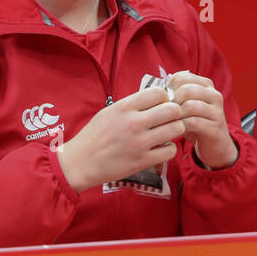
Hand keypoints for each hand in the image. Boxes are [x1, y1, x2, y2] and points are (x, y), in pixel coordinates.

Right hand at [57, 88, 182, 193]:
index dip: (164, 97)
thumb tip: (157, 97)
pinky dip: (169, 149)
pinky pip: (171, 150)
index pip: (159, 92)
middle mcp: (133, 123)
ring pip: (176, 129)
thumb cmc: (95, 136)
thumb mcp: (109, 112)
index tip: (161, 104)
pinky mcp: (143, 160)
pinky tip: (160, 148)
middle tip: (169, 119)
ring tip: (166, 133)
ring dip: (175, 130)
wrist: (80, 163)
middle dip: (175, 113)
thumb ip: (132, 105)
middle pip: (173, 109)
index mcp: (124, 107)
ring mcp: (140, 143)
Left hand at [167, 71, 238, 169]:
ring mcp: (217, 111)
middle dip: (171, 102)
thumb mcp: (186, 105)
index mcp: (206, 85)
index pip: (182, 77)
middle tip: (164, 113)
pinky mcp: (215, 127)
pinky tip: (176, 130)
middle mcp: (214, 95)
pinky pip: (194, 123)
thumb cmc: (195, 123)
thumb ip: (175, 95)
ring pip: (190, 106)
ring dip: (176, 115)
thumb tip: (155, 90)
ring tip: (169, 122)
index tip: (164, 100)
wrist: (215, 145)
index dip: (168, 88)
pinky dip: (181, 126)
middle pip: (186, 90)